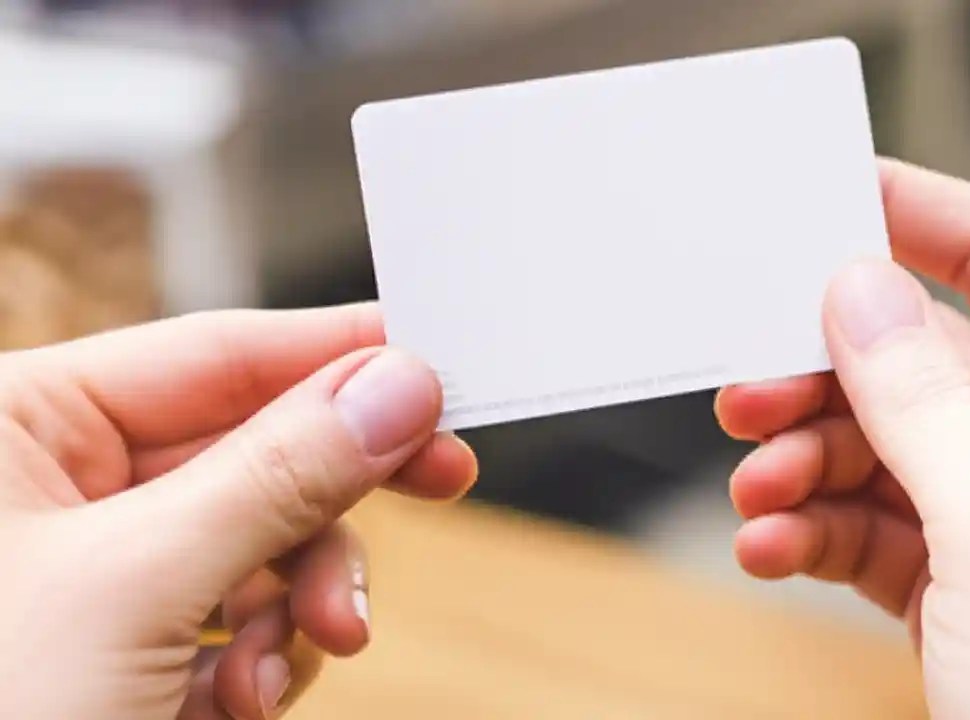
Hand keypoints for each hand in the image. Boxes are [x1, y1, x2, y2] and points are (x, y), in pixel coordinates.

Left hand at [0, 304, 476, 718]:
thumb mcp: (134, 589)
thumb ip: (279, 475)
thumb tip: (396, 386)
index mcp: (19, 425)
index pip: (218, 352)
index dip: (339, 355)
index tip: (439, 368)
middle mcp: (57, 485)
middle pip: (256, 448)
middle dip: (331, 505)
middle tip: (445, 479)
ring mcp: (96, 569)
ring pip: (263, 542)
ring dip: (299, 604)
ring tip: (292, 663)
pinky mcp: (128, 645)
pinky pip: (241, 619)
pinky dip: (261, 662)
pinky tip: (235, 707)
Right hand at [716, 161, 969, 718]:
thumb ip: (921, 400)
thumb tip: (857, 290)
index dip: (919, 216)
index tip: (827, 199)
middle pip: (911, 363)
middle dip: (823, 381)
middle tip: (747, 395)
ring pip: (872, 447)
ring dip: (802, 465)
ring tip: (759, 497)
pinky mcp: (949, 575)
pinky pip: (860, 523)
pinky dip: (808, 530)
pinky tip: (770, 545)